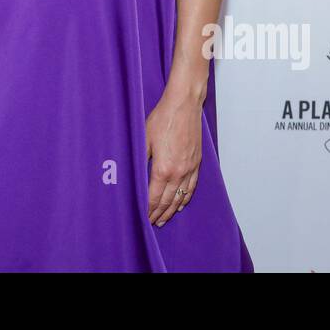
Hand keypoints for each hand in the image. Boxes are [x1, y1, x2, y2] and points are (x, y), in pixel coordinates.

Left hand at [144, 91, 202, 226]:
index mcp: (163, 168)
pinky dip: (186, 198)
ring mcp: (189, 169)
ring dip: (172, 210)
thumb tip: (133, 174)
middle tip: (152, 223)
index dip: (148, 209)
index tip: (144, 217)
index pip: (154, 197)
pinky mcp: (197, 163)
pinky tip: (181, 204)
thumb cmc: (162, 119)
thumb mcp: (144, 139)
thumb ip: (140, 159)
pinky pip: (192, 187)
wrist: (184, 106)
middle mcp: (178, 172)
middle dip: (159, 214)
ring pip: (181, 197)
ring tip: (164, 219)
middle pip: (168, 201)